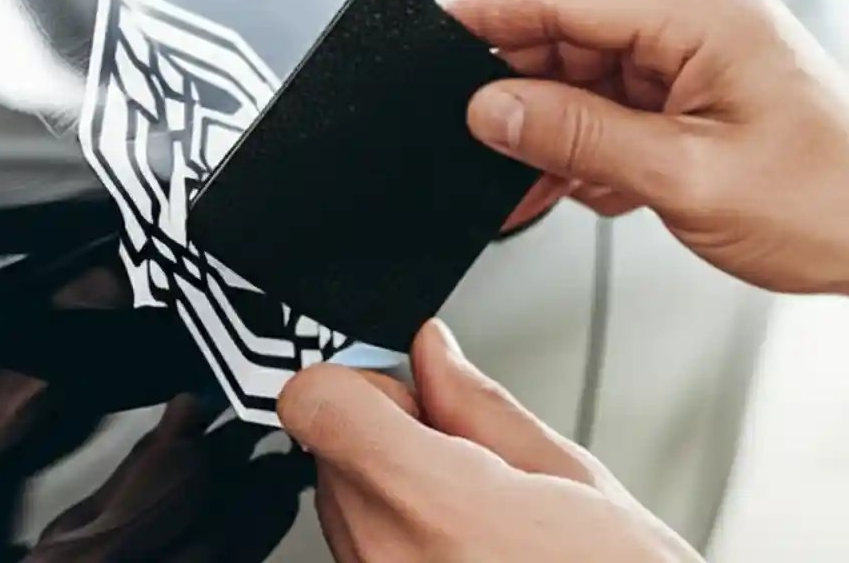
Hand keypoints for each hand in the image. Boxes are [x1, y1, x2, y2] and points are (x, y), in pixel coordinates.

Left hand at [278, 320, 701, 562]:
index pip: (316, 400)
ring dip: (389, 487)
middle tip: (467, 460)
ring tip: (476, 517)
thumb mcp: (578, 484)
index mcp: (435, 506)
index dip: (358, 379)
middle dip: (387, 433)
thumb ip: (484, 409)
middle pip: (331, 446)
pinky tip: (461, 550)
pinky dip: (394, 534)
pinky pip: (356, 548)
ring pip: (341, 499)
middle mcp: (384, 555)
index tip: (402, 388)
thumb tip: (435, 353)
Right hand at [452, 0, 848, 294]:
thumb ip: (577, 137)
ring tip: (527, 183)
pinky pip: (605, 103)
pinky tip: (569, 183)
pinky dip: (579, 145)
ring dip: (547, 131)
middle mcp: (695, 18)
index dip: (486, 14)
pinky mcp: (686, 87)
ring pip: (577, 76)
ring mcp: (690, 52)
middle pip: (563, 35)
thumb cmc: (827, 201)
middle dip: (515, 92)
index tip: (428, 35)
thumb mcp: (686, 176)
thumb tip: (490, 110)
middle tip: (475, 142)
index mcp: (703, 13)